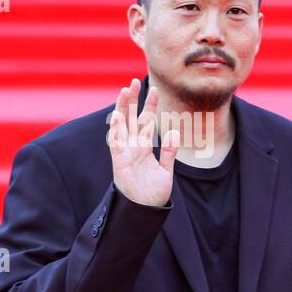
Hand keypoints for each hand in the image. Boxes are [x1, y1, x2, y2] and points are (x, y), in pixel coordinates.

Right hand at [108, 77, 178, 206]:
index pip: (147, 121)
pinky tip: (117, 115)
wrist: (145, 210)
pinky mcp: (119, 162)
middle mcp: (133, 146)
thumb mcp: (166, 170)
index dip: (150, 106)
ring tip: (124, 91)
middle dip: (133, 100)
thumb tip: (175, 133)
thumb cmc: (153, 192)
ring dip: (122, 108)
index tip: (154, 90)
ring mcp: (125, 152)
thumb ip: (169, 152)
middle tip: (134, 81)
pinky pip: (116, 143)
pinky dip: (116, 130)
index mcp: (144, 147)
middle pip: (131, 118)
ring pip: (122, 125)